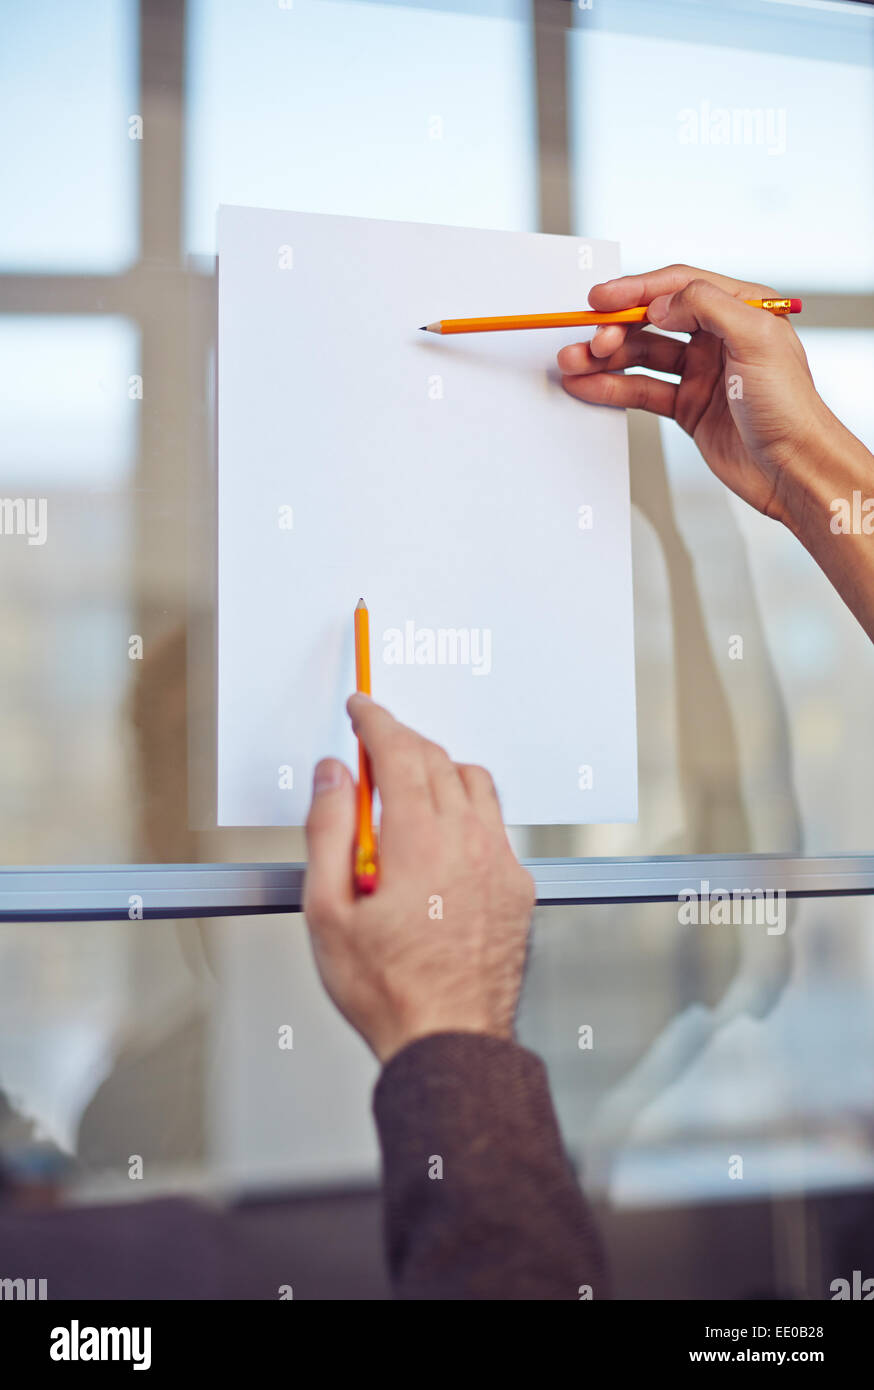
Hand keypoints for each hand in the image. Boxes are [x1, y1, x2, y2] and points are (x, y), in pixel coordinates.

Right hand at [303, 695, 534, 1063]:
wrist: (450, 1042)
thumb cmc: (387, 990)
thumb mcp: (326, 911)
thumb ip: (328, 830)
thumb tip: (334, 775)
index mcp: (420, 842)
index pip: (400, 752)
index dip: (376, 721)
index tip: (362, 709)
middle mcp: (469, 842)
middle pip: (438, 760)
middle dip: (402, 741)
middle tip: (371, 748)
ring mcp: (500, 863)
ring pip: (475, 784)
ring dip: (438, 770)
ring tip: (404, 791)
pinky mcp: (517, 887)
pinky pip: (495, 824)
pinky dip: (466, 809)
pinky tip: (440, 838)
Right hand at [557, 264, 840, 527]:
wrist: (792, 469)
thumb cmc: (789, 407)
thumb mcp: (756, 340)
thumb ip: (708, 307)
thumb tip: (661, 302)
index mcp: (740, 309)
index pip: (679, 286)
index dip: (636, 290)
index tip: (602, 299)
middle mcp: (718, 337)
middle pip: (652, 321)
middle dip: (614, 329)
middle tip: (590, 342)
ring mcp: (700, 373)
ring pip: (641, 356)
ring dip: (605, 359)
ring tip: (573, 363)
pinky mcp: (687, 407)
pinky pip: (641, 390)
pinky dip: (612, 388)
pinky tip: (588, 386)